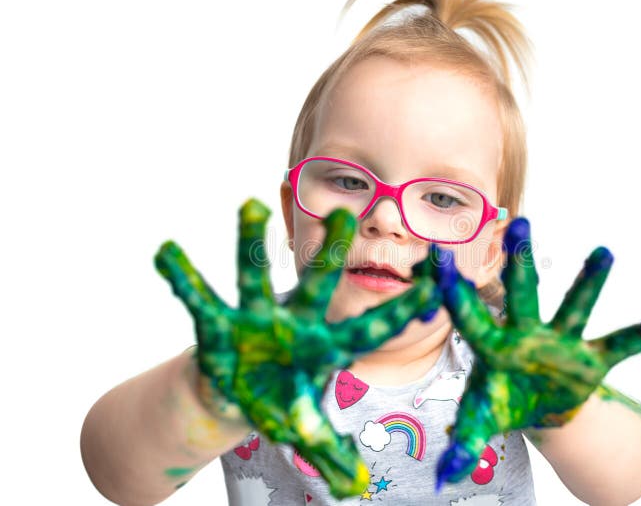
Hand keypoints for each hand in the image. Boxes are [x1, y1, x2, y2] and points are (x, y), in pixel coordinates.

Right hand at [154, 199, 440, 497]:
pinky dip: (182, 277)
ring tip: (247, 204)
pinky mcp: (217, 323)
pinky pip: (198, 296)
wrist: (238, 392)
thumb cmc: (280, 400)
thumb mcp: (305, 428)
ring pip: (254, 277)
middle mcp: (293, 323)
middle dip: (330, 254)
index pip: (368, 329)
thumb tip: (359, 490)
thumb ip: (330, 454)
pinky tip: (166, 250)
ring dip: (250, 244)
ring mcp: (254, 318)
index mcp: (323, 347)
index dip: (400, 312)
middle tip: (347, 215)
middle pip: (316, 286)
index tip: (434, 285)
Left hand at [417, 218, 640, 487]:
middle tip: (518, 222)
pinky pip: (620, 345)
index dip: (454, 290)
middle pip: (522, 293)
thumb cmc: (501, 403)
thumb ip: (464, 444)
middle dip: (519, 261)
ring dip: (588, 282)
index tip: (437, 257)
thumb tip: (442, 479)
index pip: (469, 314)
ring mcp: (561, 342)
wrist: (537, 409)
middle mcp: (527, 333)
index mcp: (492, 345)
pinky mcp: (591, 357)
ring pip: (574, 307)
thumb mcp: (482, 421)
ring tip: (604, 251)